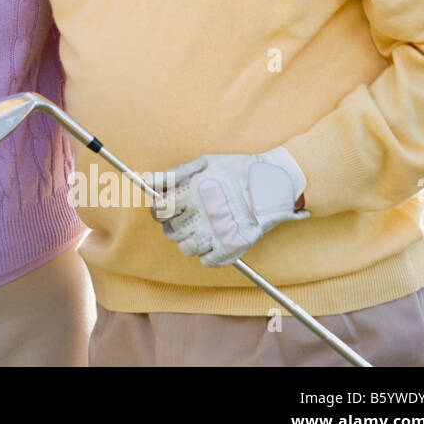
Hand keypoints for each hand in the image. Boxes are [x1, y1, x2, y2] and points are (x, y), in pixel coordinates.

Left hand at [149, 148, 309, 266]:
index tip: (168, 208)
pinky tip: (215, 242)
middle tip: (186, 219)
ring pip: (186, 249)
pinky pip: (208, 261)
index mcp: (190, 194)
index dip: (160, 210)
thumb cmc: (236, 169)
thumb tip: (149, 182)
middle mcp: (199, 215)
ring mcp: (215, 233)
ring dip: (189, 242)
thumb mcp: (204, 162)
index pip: (158, 211)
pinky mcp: (232, 247)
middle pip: (170, 232)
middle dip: (173, 226)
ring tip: (201, 231)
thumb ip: (175, 174)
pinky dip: (208, 255)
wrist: (273, 182)